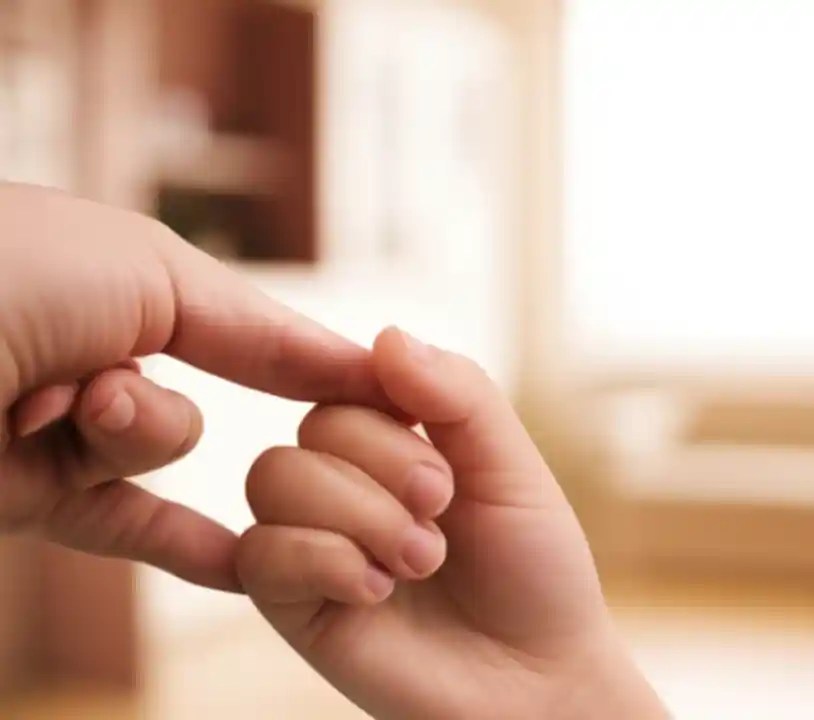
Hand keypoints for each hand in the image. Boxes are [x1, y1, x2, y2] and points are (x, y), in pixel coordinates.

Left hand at [0, 183, 387, 589]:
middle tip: (255, 433)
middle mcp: (92, 351)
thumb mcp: (147, 272)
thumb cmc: (5, 274)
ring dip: (135, 431)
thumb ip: (254, 325)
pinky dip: (196, 550)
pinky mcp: (27, 500)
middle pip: (214, 396)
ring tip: (70, 406)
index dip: (317, 365)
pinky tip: (262, 569)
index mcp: (115, 277)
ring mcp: (58, 430)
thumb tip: (357, 359)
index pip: (245, 328)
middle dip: (221, 399)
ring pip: (163, 455)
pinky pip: (132, 530)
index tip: (402, 405)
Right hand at [236, 327, 666, 719]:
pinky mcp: (291, 604)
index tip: (448, 466)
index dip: (389, 412)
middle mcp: (344, 484)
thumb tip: (386, 334)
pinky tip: (378, 592)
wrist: (538, 678)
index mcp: (395, 441)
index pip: (351, 380)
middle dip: (385, 469)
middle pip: (311, 428)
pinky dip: (326, 562)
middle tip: (441, 514)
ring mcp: (312, 542)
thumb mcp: (512, 466)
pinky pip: (260, 553)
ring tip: (421, 561)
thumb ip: (458, 394)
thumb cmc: (534, 570)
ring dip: (360, 517)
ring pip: (274, 479)